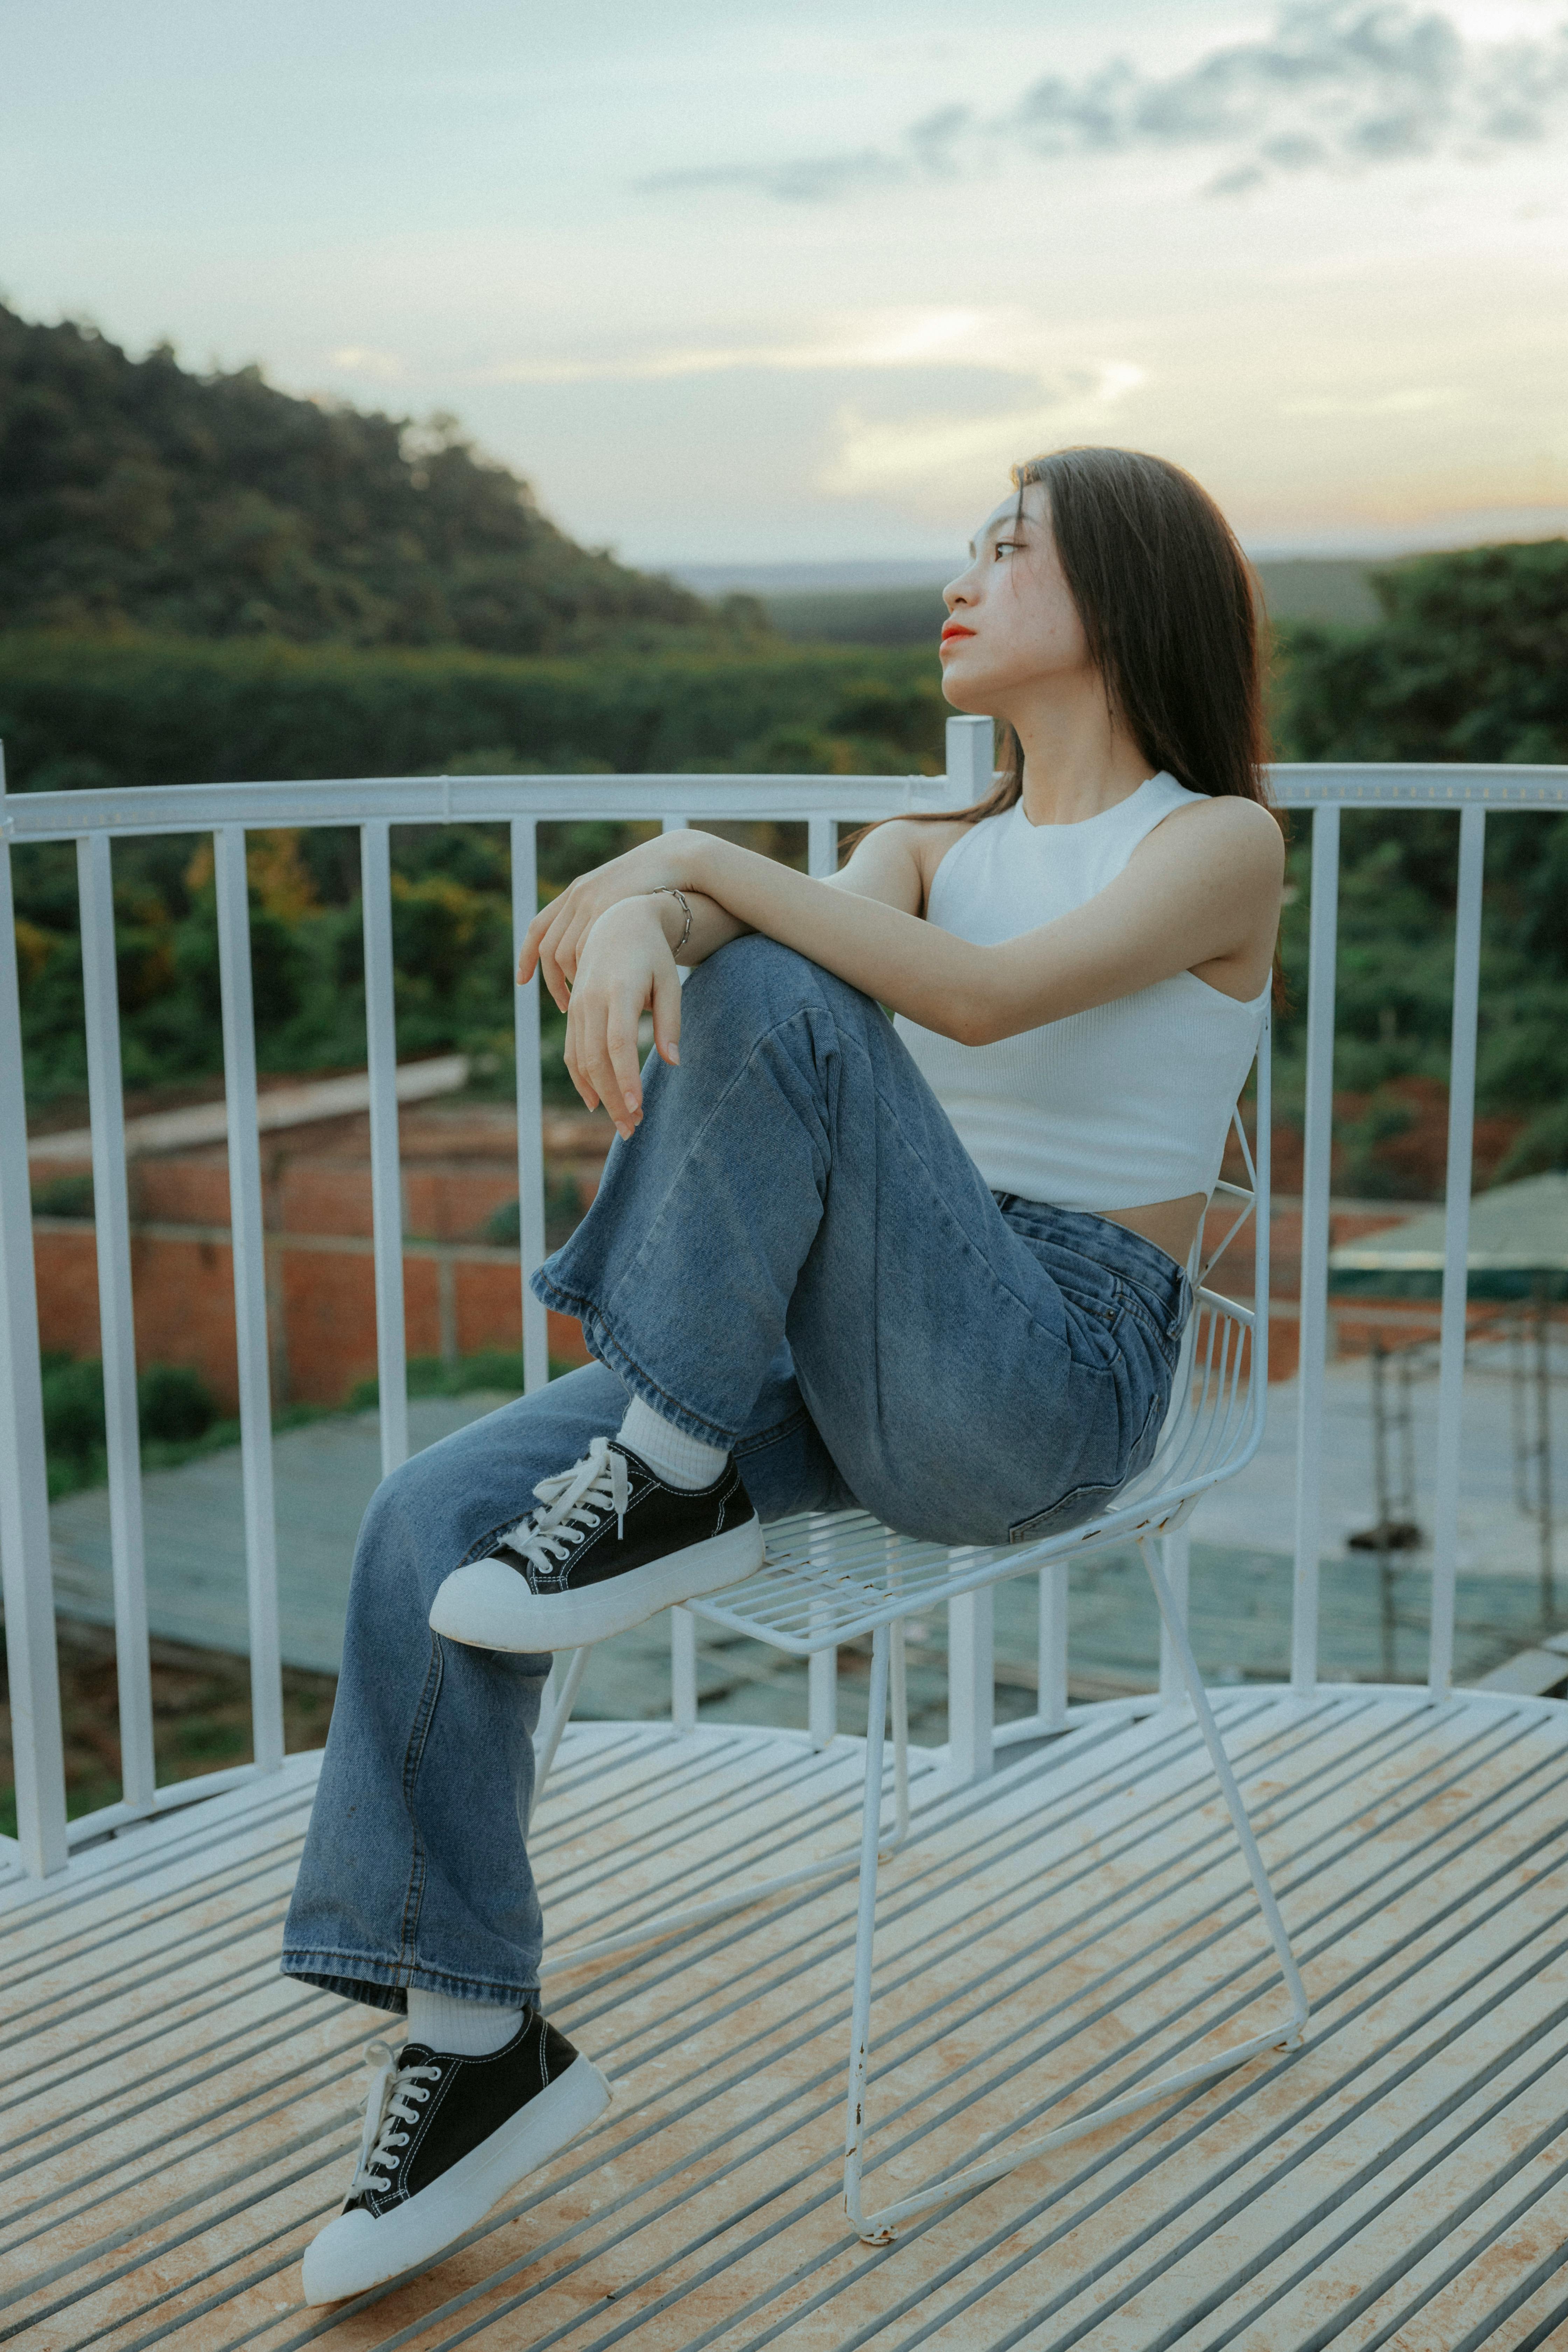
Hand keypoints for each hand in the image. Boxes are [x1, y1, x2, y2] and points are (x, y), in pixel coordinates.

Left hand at [520, 830, 709, 1012]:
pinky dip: (589, 972)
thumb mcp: (617, 896)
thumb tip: (589, 950)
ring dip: (571, 982)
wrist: (678, 860)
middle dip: (552, 982)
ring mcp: (593, 902)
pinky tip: (600, 987)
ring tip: (583, 1001)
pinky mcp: (610, 910)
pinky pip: (588, 950)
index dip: (526, 956)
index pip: (539, 928)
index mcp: (576, 891)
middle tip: (564, 1005)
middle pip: (550, 947)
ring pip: (566, 953)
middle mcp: (578, 895)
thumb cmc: (653, 883)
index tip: (522, 980)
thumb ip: (600, 917)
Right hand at [563, 898, 682, 1137]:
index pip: (619, 1044)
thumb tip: (673, 1062)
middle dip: (613, 1098)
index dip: (626, 1079)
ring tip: (621, 1122)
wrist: (620, 920)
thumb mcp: (670, 983)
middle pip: (597, 1059)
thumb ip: (671, 1022)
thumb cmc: (654, 955)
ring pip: (581, 1059)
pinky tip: (596, 1100)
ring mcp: (578, 1005)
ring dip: (599, 1094)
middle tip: (632, 1128)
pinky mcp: (574, 1010)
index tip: (637, 1109)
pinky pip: (572, 1051)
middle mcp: (592, 999)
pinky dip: (581, 1078)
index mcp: (618, 991)